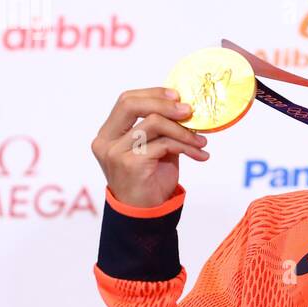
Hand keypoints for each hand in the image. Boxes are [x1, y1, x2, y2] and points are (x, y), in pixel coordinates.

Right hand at [91, 87, 208, 208]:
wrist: (145, 213)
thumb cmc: (150, 179)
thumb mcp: (154, 147)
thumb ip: (161, 127)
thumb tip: (183, 104)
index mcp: (108, 133)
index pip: (126, 100)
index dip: (153, 94)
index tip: (178, 96)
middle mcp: (106, 141)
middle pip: (131, 104)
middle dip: (164, 103)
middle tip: (189, 111)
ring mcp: (116, 152)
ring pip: (153, 123)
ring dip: (183, 131)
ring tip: (201, 141)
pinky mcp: (131, 163)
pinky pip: (164, 144)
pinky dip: (187, 147)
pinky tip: (199, 154)